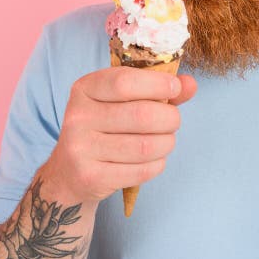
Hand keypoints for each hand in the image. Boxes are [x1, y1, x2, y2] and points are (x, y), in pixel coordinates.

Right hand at [39, 66, 196, 204]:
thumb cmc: (105, 128)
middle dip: (169, 118)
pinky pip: (140, 170)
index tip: (176, 88)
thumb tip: (190, 84)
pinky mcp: (90, 177)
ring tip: (165, 141)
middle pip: (141, 115)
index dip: (157, 84)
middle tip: (172, 121)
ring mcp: (80, 148)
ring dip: (166, 143)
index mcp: (85, 89)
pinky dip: (157, 164)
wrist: (69, 172)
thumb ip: (157, 89)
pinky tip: (153, 159)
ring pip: (145, 146)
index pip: (125, 81)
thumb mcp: (123, 100)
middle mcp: (78, 116)